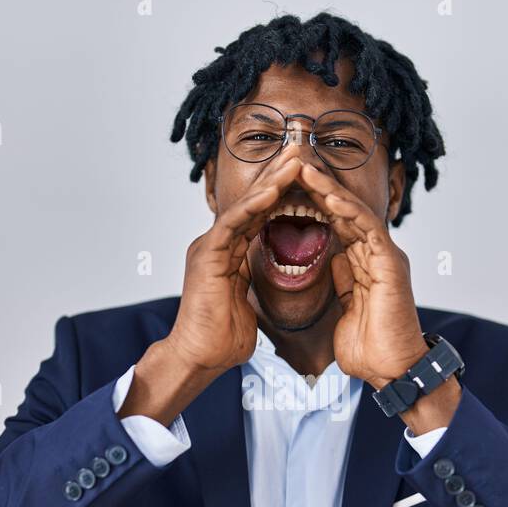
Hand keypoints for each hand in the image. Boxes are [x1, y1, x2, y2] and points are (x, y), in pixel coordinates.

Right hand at [166, 154, 304, 373]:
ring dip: (271, 181)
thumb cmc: (223, 337)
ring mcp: (209, 246)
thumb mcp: (248, 301)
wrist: (200, 357)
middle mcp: (216, 243)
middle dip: (278, 174)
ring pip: (245, 205)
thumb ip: (254, 280)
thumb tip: (271, 276)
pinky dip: (254, 206)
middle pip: (253, 202)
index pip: (259, 214)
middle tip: (302, 148)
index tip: (307, 175)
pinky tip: (274, 190)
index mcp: (227, 252)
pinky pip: (234, 223)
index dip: (282, 193)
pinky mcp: (207, 256)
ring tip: (295, 158)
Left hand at [295, 162, 428, 389]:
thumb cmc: (370, 349)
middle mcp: (378, 255)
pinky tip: (328, 195)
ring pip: (356, 212)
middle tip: (293, 164)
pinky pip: (368, 229)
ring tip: (305, 169)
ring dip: (330, 189)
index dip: (314, 204)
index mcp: (366, 264)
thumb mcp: (346, 309)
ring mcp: (386, 257)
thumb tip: (334, 261)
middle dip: (319, 187)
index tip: (288, 189)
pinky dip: (348, 210)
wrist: (391, 372)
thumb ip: (343, 283)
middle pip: (345, 211)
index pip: (337, 225)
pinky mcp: (391, 264)